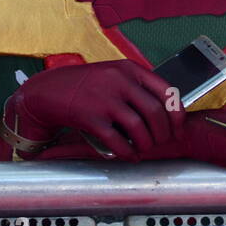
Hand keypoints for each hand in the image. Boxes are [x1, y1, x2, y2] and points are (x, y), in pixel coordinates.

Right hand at [7, 60, 184, 161]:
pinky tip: (129, 156)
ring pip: (138, 127)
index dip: (177, 114)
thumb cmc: (86, 85)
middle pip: (155, 111)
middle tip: (162, 143)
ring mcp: (104, 99)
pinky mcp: (89, 118)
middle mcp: (119, 81)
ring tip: (145, 149)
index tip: (179, 129)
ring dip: (146, 144)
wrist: (47, 91)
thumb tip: (167, 110)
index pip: (166, 90)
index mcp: (130, 69)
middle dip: (163, 132)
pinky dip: (127, 152)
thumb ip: (137, 87)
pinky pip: (116, 140)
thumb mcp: (114, 75)